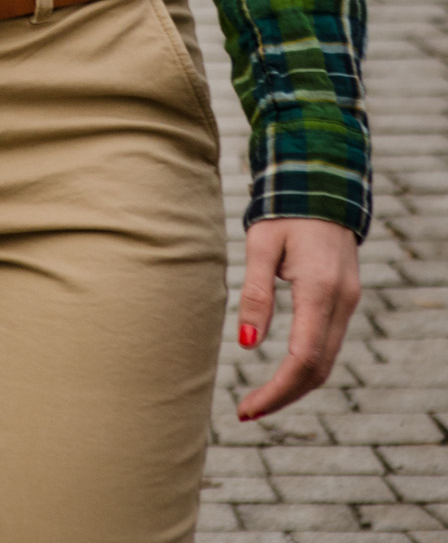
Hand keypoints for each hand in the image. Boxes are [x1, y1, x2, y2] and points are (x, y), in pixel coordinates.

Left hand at [236, 217, 359, 419]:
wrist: (320, 183)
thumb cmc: (283, 211)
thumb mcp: (261, 244)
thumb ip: (255, 293)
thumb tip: (245, 344)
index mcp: (320, 290)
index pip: (303, 359)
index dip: (277, 391)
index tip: (247, 408)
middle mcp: (342, 302)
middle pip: (318, 370)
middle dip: (284, 396)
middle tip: (247, 411)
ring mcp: (349, 302)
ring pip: (327, 361)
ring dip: (295, 385)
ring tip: (259, 399)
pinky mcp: (345, 299)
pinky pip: (329, 345)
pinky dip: (306, 366)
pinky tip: (282, 372)